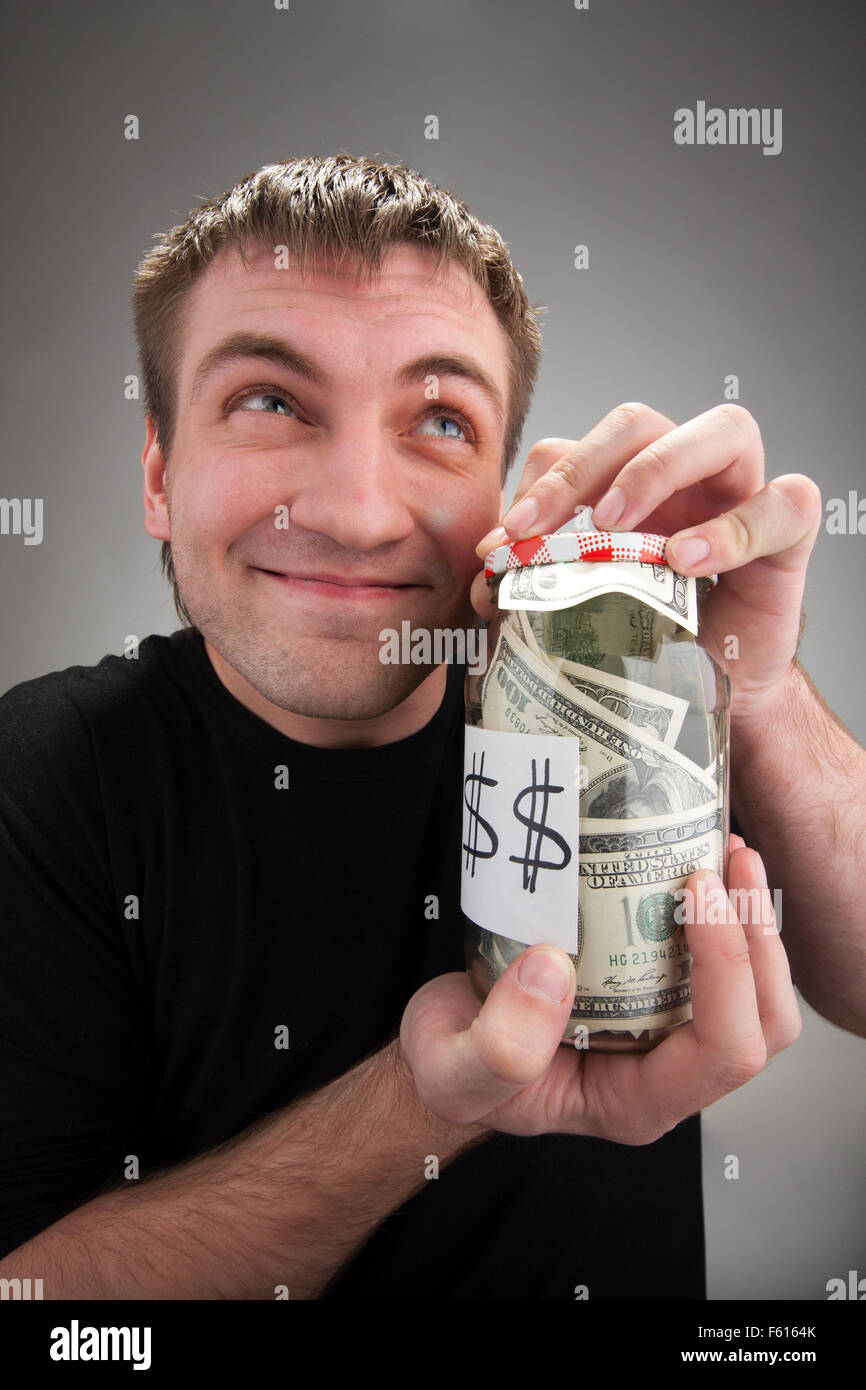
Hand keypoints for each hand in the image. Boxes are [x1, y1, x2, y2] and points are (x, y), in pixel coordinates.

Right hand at [399, 836, 800, 1140]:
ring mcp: (668, 1034)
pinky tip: (701, 862)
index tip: (695, 894)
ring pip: (756, 993)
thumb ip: (496, 1047)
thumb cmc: (452, 1065)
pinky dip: (726, 912)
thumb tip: (554, 971)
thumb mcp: (449, 1070)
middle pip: (762, 1023)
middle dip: (758, 938)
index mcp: (633, 1102)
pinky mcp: (658, 994)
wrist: (446, 1044)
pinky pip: (719, 962)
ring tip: (729, 854)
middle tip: (728, 863)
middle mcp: (666, 1073)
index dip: (727, 971)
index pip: (721, 1053)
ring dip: (754, 921)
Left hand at [470, 403, 822, 720]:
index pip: (580, 448)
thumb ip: (537, 587)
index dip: (539, 483)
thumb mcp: (582, 613)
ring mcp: (744, 498)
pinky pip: (786, 504)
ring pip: (727, 430)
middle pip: (640, 424)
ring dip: (657, 468)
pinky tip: (687, 562)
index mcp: (630, 489)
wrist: (711, 702)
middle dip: (581, 466)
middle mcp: (688, 479)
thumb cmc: (649, 647)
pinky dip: (736, 527)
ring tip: (611, 525)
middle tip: (539, 525)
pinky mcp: (788, 540)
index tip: (504, 539)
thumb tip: (485, 577)